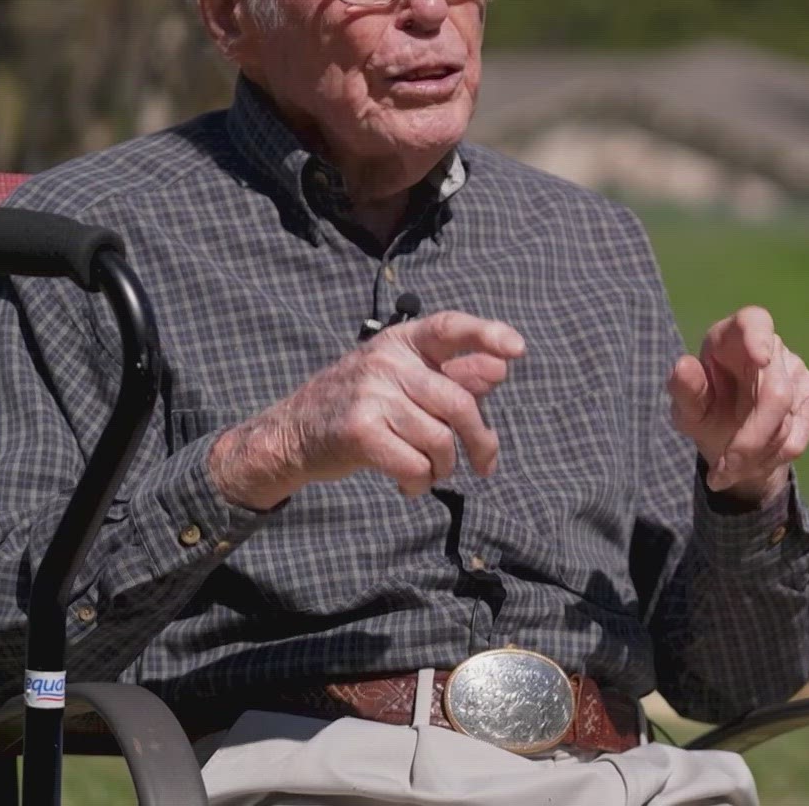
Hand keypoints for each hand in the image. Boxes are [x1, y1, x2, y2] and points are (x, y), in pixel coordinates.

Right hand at [209, 312, 524, 508]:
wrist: (291, 435)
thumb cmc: (360, 407)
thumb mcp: (402, 380)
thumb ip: (450, 375)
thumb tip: (500, 369)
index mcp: (401, 341)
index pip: (450, 326)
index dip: (487, 335)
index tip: (518, 351)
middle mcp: (386, 361)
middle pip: (460, 402)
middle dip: (482, 441)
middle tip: (486, 464)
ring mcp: (371, 394)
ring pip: (441, 440)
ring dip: (444, 467)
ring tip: (430, 471)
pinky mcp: (359, 431)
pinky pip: (416, 464)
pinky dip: (420, 482)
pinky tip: (409, 482)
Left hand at [666, 306, 808, 507]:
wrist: (731, 442)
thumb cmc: (706, 410)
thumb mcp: (687, 409)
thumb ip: (684, 390)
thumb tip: (683, 366)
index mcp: (732, 337)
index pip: (754, 322)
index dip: (759, 337)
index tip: (761, 358)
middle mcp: (770, 346)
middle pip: (774, 393)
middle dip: (749, 440)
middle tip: (724, 469)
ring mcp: (796, 369)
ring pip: (786, 421)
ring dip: (755, 456)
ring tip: (729, 467)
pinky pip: (797, 438)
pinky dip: (772, 458)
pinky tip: (754, 461)